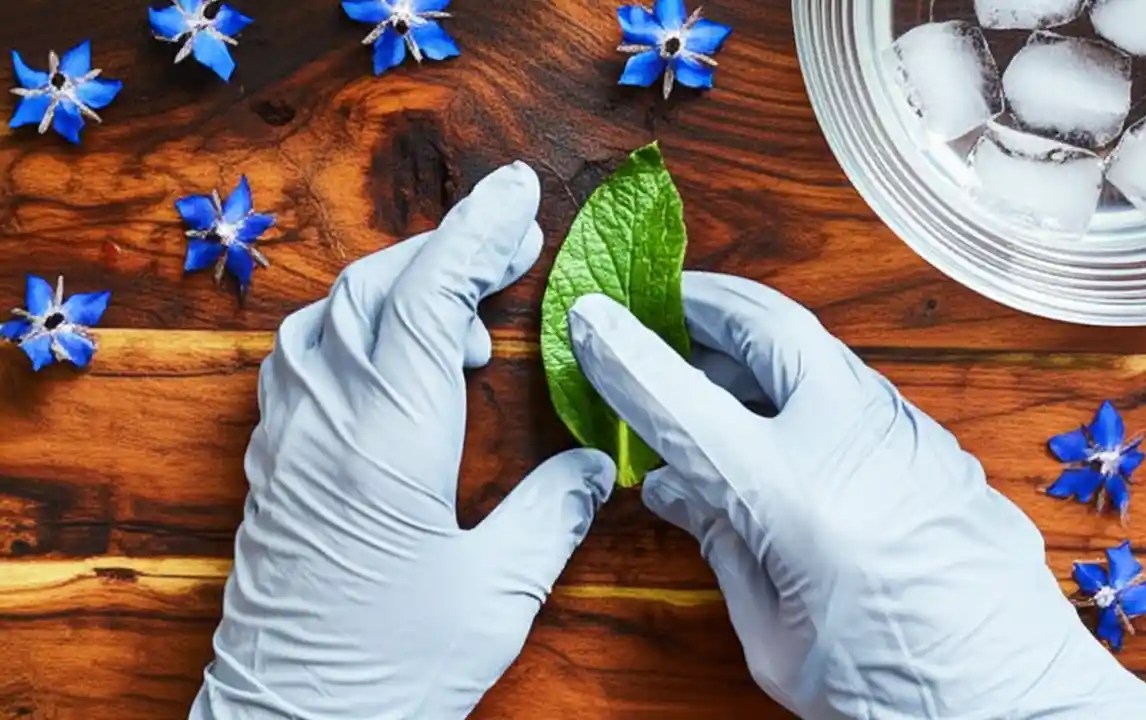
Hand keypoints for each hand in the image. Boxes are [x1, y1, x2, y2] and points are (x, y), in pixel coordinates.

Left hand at [191, 162, 614, 718]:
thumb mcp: (496, 596)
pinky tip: (387, 361)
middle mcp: (323, 422)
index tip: (518, 193)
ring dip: (394, 287)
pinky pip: (299, 359)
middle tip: (512, 246)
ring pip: (327, 315)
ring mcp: (286, 440)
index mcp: (385, 441)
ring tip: (457, 320)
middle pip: (375, 288)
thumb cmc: (388, 672)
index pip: (424, 297)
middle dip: (447, 249)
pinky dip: (350, 329)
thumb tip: (594, 466)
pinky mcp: (271, 466)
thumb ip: (552, 514)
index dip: (475, 232)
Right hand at [567, 272, 1145, 719]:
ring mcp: (900, 430)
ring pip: (812, 346)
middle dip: (702, 300)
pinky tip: (778, 413)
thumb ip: (719, 544)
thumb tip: (674, 488)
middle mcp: (849, 438)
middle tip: (661, 302)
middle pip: (761, 325)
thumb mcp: (773, 634)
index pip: (680, 400)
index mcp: (790, 492)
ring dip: (752, 338)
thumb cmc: (893, 687)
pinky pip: (849, 382)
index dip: (624, 355)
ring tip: (708, 360)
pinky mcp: (932, 442)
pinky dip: (799, 375)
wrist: (1015, 700)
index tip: (590, 319)